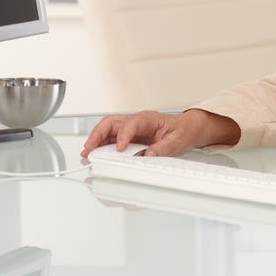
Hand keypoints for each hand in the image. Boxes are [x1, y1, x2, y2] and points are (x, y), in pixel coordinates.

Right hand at [80, 109, 240, 158]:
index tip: (119, 149)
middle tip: (89, 149)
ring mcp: (132, 128)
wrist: (188, 128)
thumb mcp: (177, 141)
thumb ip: (163, 148)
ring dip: (96, 140)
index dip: (123, 136)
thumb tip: (149, 156)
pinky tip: (96, 154)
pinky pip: (111, 137)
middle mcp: (137, 121)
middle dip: (98, 134)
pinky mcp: (130, 136)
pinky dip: (101, 145)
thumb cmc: (183, 131)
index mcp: (149, 119)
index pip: (131, 124)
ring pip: (108, 129)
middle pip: (111, 122)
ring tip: (87, 153)